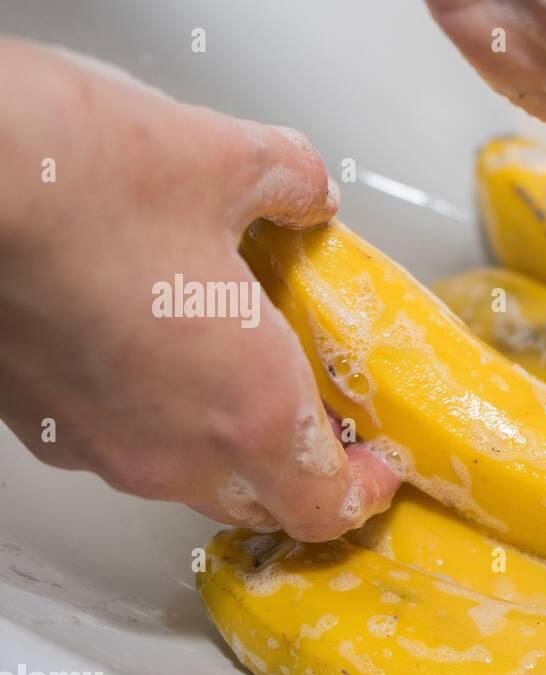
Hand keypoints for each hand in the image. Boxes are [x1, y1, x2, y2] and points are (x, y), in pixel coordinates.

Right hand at [0, 40, 397, 539]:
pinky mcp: (35, 423)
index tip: (374, 457)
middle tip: (317, 410)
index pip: (326, 506)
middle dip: (298, 467)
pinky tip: (149, 344)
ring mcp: (98, 446)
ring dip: (222, 441)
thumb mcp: (226, 161)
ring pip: (184, 477)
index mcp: (249, 409)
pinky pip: (116, 442)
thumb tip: (307, 193)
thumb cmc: (80, 178)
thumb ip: (291, 184)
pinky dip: (150, 413)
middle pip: (258, 500)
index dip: (363, 491)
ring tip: (233, 364)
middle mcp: (174, 452)